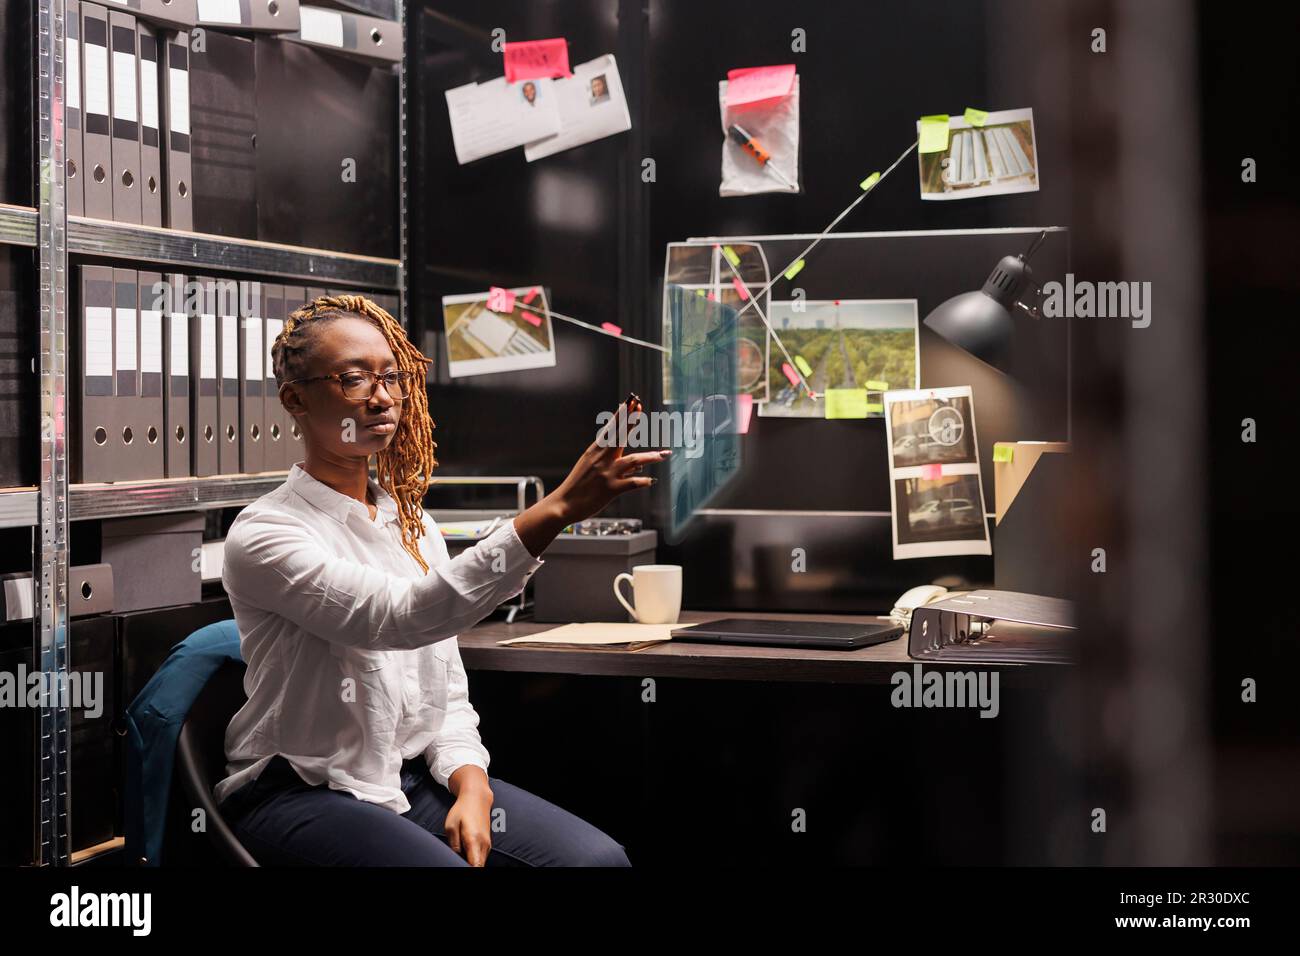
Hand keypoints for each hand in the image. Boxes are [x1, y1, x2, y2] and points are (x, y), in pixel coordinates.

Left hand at [445, 770, 493, 866]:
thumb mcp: (451, 826)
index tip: (458, 866)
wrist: (477, 798)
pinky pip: (481, 857)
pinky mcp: (488, 844)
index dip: (467, 869)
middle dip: (468, 867)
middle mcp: (484, 844)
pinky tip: (465, 855)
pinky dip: (475, 860)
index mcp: (474, 840)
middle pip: (479, 866)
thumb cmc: (462, 810)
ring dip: (472, 864)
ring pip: (481, 863)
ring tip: (460, 858)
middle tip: (456, 862)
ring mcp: (487, 844)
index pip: (475, 865)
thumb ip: (453, 845)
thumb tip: (455, 858)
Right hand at [513, 403, 670, 555]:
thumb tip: (638, 465)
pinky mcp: (611, 489)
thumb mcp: (590, 468)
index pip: (611, 429)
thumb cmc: (577, 487)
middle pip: (620, 436)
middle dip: (631, 420)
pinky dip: (643, 482)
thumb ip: (613, 463)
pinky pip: (632, 483)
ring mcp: (607, 473)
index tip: (630, 402)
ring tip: (665, 454)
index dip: (622, 415)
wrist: (564, 504)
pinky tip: (652, 481)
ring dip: (651, 457)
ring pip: (634, 460)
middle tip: (639, 405)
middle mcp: (602, 459)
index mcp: (595, 451)